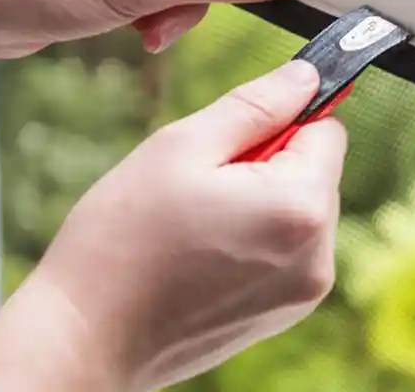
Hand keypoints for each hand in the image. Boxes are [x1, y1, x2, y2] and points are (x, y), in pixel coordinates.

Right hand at [0, 61, 346, 391]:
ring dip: (259, 201)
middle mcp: (318, 255)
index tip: (230, 137)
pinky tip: (200, 253)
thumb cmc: (122, 239)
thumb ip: (255, 105)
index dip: (279, 120)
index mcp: (301, 207)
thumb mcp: (183, 146)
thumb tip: (308, 76)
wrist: (87, 337)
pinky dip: (253, 238)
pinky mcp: (284, 314)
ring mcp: (304, 292)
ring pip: (299, 210)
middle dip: (267, 163)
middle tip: (199, 185)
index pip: (327, 129)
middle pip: (316, 171)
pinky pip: (285, 249)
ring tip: (194, 223)